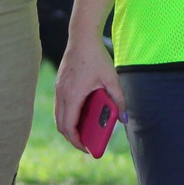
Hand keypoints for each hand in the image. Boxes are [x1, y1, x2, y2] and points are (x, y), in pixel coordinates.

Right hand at [52, 31, 124, 148]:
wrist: (82, 36)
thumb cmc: (96, 56)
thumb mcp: (112, 79)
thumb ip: (119, 100)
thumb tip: (124, 119)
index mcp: (73, 95)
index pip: (69, 126)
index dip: (76, 141)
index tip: (87, 148)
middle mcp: (62, 93)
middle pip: (61, 125)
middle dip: (72, 137)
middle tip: (86, 143)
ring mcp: (59, 88)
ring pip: (59, 116)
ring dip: (68, 126)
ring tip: (83, 132)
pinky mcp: (59, 84)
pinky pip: (60, 106)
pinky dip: (67, 115)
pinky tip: (80, 115)